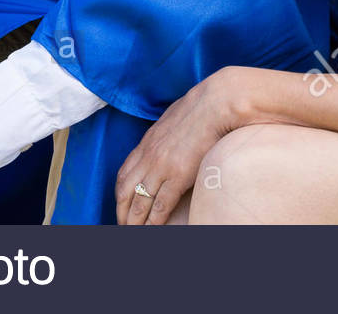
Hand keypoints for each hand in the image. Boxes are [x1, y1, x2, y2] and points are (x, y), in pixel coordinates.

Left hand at [115, 67, 245, 224]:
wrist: (217, 102)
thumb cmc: (202, 106)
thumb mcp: (175, 118)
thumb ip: (166, 134)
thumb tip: (170, 140)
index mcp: (147, 142)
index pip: (124, 173)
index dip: (121, 193)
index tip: (121, 205)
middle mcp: (149, 155)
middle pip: (125, 190)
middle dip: (122, 211)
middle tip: (123, 226)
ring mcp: (162, 166)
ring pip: (140, 201)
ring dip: (134, 221)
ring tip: (133, 234)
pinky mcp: (178, 175)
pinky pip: (160, 204)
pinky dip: (154, 220)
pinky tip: (152, 230)